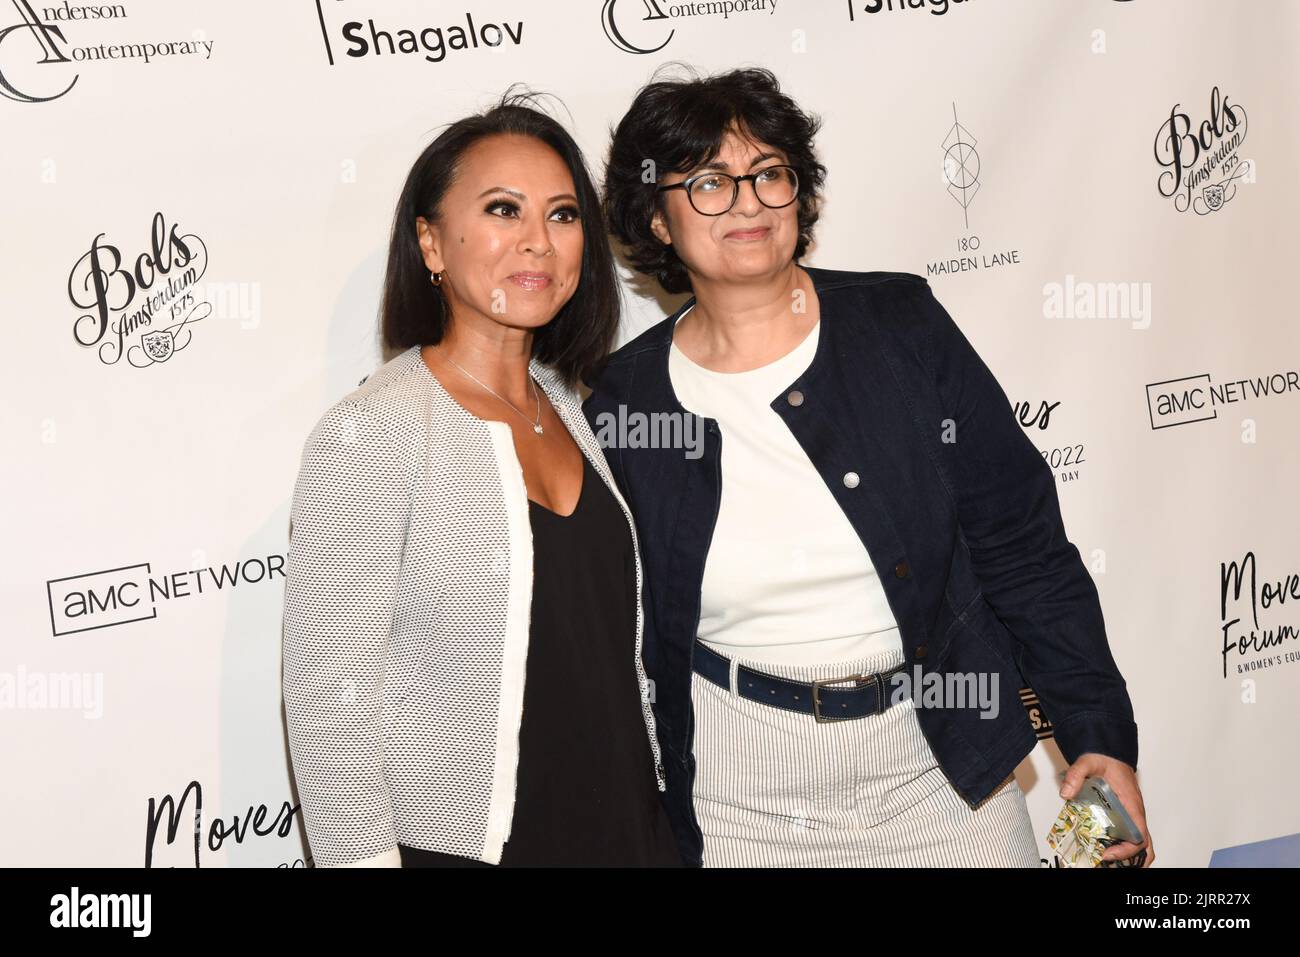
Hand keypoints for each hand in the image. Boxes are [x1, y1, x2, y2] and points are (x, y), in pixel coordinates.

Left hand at [1060, 753, 1153, 867]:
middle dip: (1130, 859)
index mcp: (1131, 804)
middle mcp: (1135, 813)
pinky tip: (1104, 848)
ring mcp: (1131, 815)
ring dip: (1127, 854)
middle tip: (1106, 861)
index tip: (1107, 853)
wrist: (1109, 753)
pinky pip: (1130, 835)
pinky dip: (1122, 846)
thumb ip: (1076, 775)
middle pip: (1144, 844)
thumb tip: (1066, 793)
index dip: (1126, 850)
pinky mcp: (1124, 815)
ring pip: (1139, 842)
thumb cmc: (1105, 759)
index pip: (1139, 835)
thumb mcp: (1088, 763)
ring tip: (1105, 859)